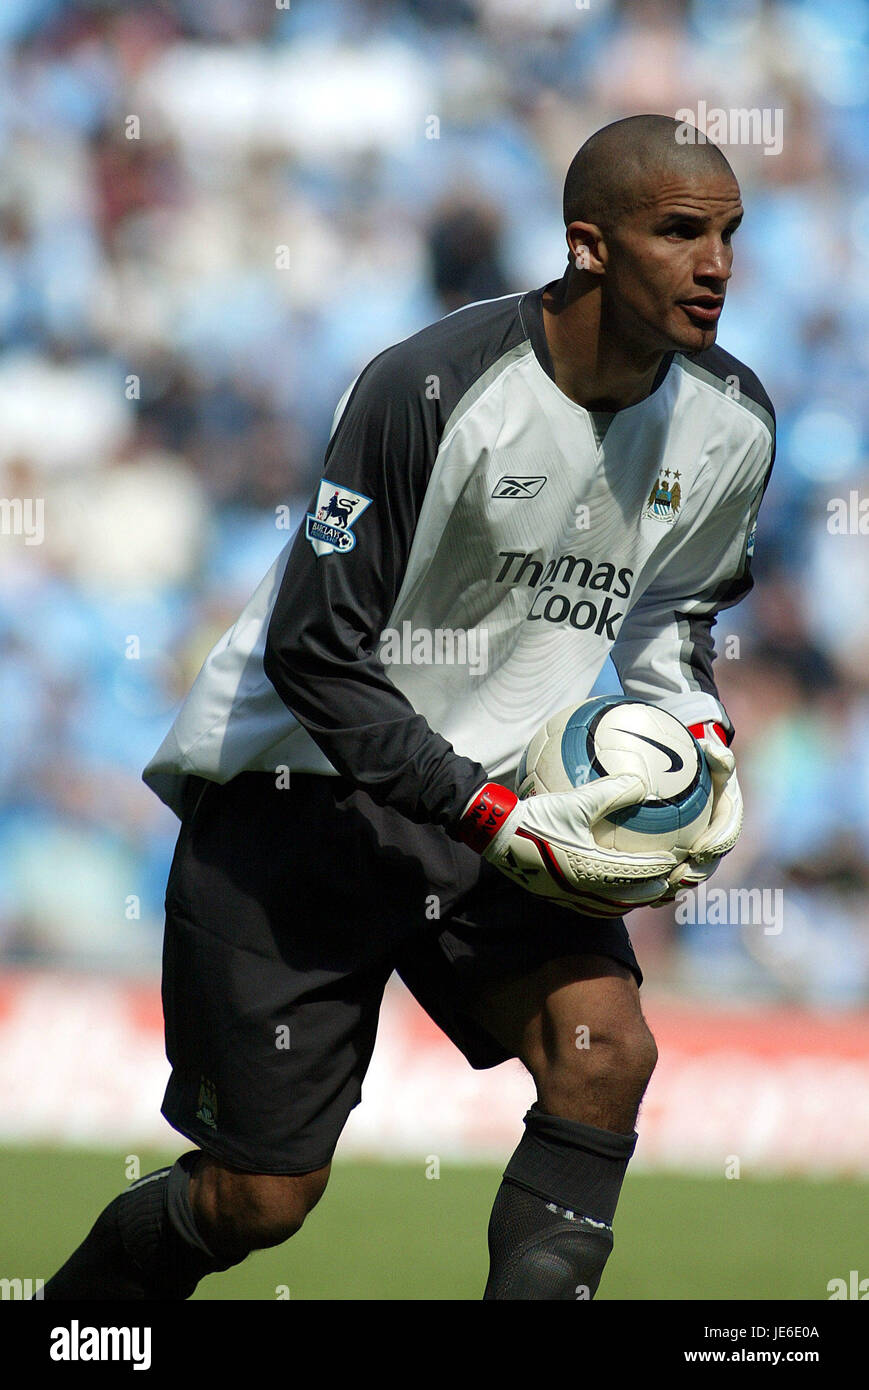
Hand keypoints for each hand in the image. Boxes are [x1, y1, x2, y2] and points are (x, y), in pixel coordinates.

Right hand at [457, 776, 679, 916]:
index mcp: (589, 868)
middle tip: (666, 886)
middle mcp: (581, 888)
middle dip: (648, 893)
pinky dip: (605, 904)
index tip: (672, 862)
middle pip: (625, 898)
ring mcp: (566, 895)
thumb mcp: (574, 801)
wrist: (497, 836)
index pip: (632, 874)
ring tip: (642, 895)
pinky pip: (588, 906)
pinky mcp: (553, 895)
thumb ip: (609, 792)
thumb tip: (641, 782)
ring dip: (628, 902)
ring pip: (607, 907)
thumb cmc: (536, 817)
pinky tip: (605, 894)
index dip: (656, 870)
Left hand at [652, 722, 742, 903]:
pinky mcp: (678, 859)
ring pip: (690, 875)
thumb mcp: (707, 753)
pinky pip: (671, 877)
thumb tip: (719, 753)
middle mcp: (715, 839)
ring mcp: (697, 852)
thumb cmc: (696, 761)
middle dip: (696, 874)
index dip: (717, 844)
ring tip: (660, 891)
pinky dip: (660, 889)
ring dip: (677, 886)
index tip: (700, 849)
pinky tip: (643, 897)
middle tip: (677, 877)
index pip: (727, 834)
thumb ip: (716, 754)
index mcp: (727, 817)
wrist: (681, 772)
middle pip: (710, 863)